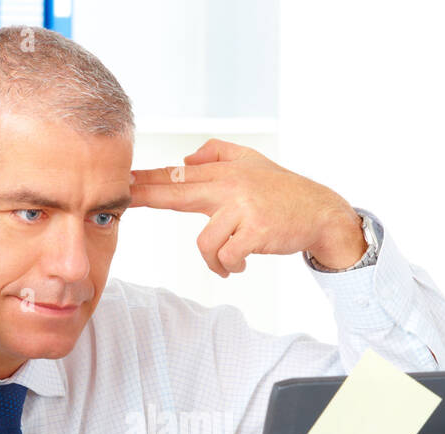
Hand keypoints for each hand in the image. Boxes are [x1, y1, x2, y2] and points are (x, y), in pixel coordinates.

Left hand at [129, 139, 367, 275]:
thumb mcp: (253, 162)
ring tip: (228, 262)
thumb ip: (218, 155)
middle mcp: (232, 186)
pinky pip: (227, 257)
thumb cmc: (284, 192)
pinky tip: (243, 264)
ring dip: (215, 260)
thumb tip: (184, 161)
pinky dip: (231, 266)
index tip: (122, 179)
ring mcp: (244, 208)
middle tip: (125, 200)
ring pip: (205, 243)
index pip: (179, 176)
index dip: (148, 179)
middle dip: (147, 196)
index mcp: (226, 173)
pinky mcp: (256, 231)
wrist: (321, 212)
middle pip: (178, 193)